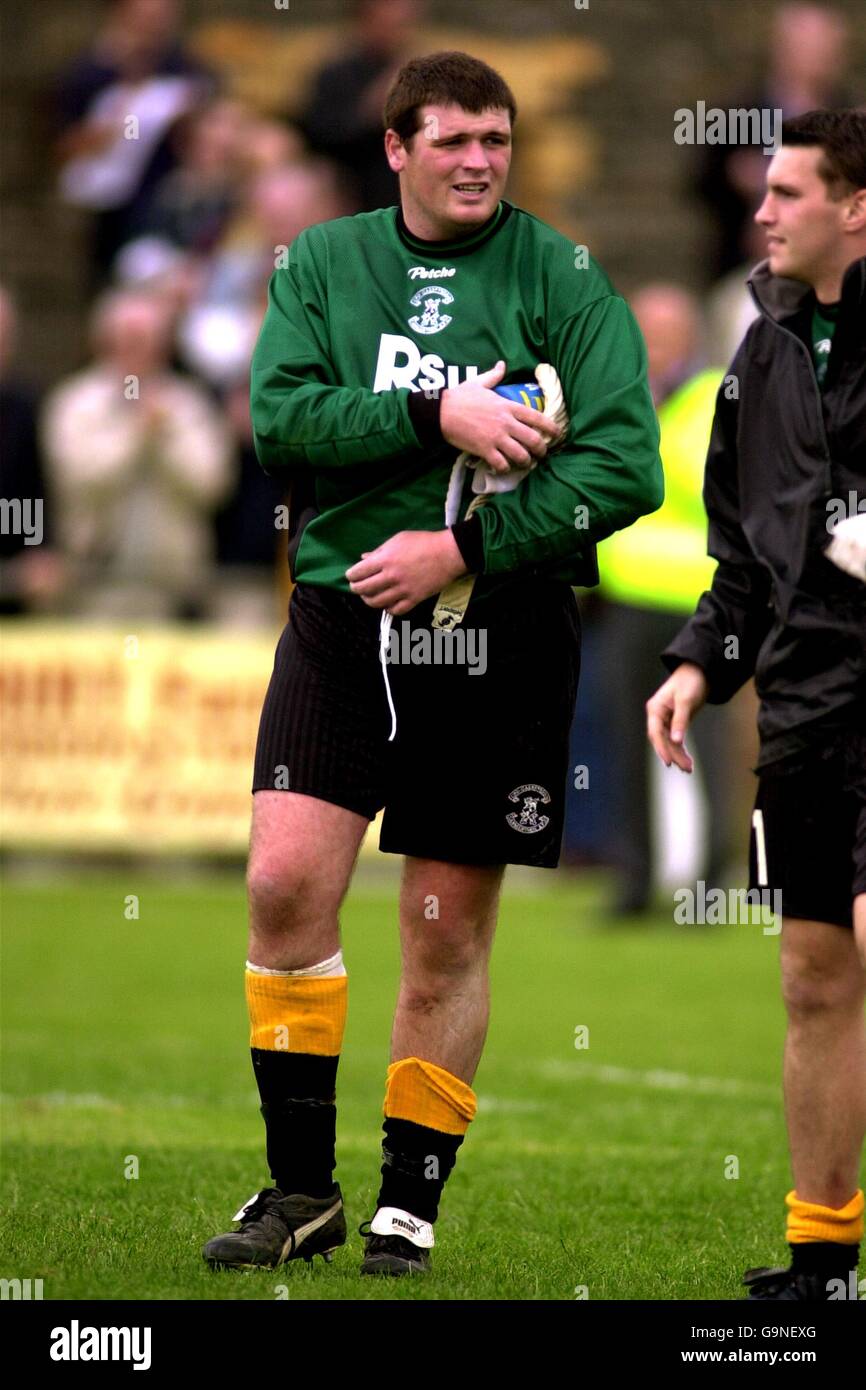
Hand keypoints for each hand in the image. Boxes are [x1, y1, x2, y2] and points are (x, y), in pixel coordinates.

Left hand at [346, 530, 466, 614]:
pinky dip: (388, 608)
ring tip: (369, 597)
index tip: (350, 576)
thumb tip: (364, 558)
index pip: (359, 572)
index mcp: (385, 559)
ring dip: (369, 600)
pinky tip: (387, 603)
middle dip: (356, 589)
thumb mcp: (398, 539)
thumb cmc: (423, 542)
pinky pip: (396, 610)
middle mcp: (391, 577)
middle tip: (357, 587)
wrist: (448, 553)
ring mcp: (403, 590)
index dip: (351, 575)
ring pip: (377, 602)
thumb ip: (379, 551)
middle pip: (364, 589)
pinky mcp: (414, 599)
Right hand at [440, 360, 561, 473]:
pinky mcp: (484, 450)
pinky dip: (505, 468)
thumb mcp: (479, 382)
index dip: (551, 428)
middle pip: (534, 440)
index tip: (557, 434)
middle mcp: (506, 423)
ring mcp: (496, 438)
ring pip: (521, 455)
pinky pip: (502, 464)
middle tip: (541, 454)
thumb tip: (502, 365)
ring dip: (525, 462)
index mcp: (508, 406)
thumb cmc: (460, 396)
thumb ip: (494, 376)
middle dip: (541, 450)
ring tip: (524, 463)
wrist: (440, 411)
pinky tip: (504, 467)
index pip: (538, 417)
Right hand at [645, 662, 708, 771]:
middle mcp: (658, 715)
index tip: (668, 762)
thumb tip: (676, 740)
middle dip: (673, 755)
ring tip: (689, 769)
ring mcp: (665, 719)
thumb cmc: (690, 682)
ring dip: (679, 755)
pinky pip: (676, 739)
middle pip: (662, 740)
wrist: (699, 671)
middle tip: (686, 768)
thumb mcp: (686, 701)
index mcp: (655, 708)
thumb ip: (680, 720)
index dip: (661, 748)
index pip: (655, 733)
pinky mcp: (675, 722)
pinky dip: (681, 750)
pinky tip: (688, 761)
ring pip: (669, 742)